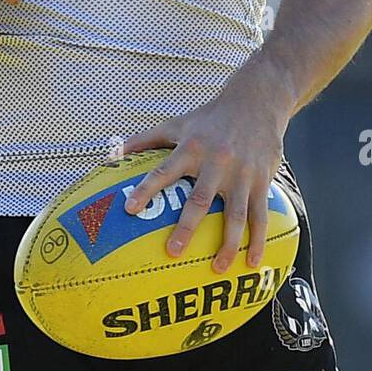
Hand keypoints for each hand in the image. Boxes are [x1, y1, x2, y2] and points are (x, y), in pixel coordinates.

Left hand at [121, 95, 284, 271]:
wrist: (256, 102)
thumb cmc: (209, 118)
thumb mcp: (177, 124)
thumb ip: (144, 140)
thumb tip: (110, 154)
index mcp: (191, 148)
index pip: (164, 170)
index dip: (146, 189)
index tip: (130, 210)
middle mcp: (216, 161)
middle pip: (200, 199)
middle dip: (187, 226)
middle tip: (173, 252)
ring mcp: (241, 173)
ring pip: (235, 214)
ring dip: (227, 243)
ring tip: (217, 268)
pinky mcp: (261, 181)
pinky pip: (260, 215)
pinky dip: (258, 241)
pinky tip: (252, 263)